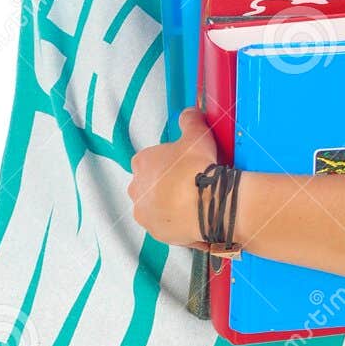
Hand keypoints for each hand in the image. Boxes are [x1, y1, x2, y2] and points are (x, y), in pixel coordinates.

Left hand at [127, 106, 218, 246]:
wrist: (208, 203)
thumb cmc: (198, 167)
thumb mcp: (197, 136)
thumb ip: (190, 121)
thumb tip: (189, 112)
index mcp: (141, 163)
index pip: (150, 161)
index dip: (169, 164)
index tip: (184, 167)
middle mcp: (136, 189)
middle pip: (150, 186)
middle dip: (166, 186)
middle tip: (190, 185)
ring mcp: (145, 214)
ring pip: (156, 208)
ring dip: (170, 206)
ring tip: (193, 204)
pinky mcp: (157, 233)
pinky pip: (167, 227)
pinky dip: (178, 224)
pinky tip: (194, 218)